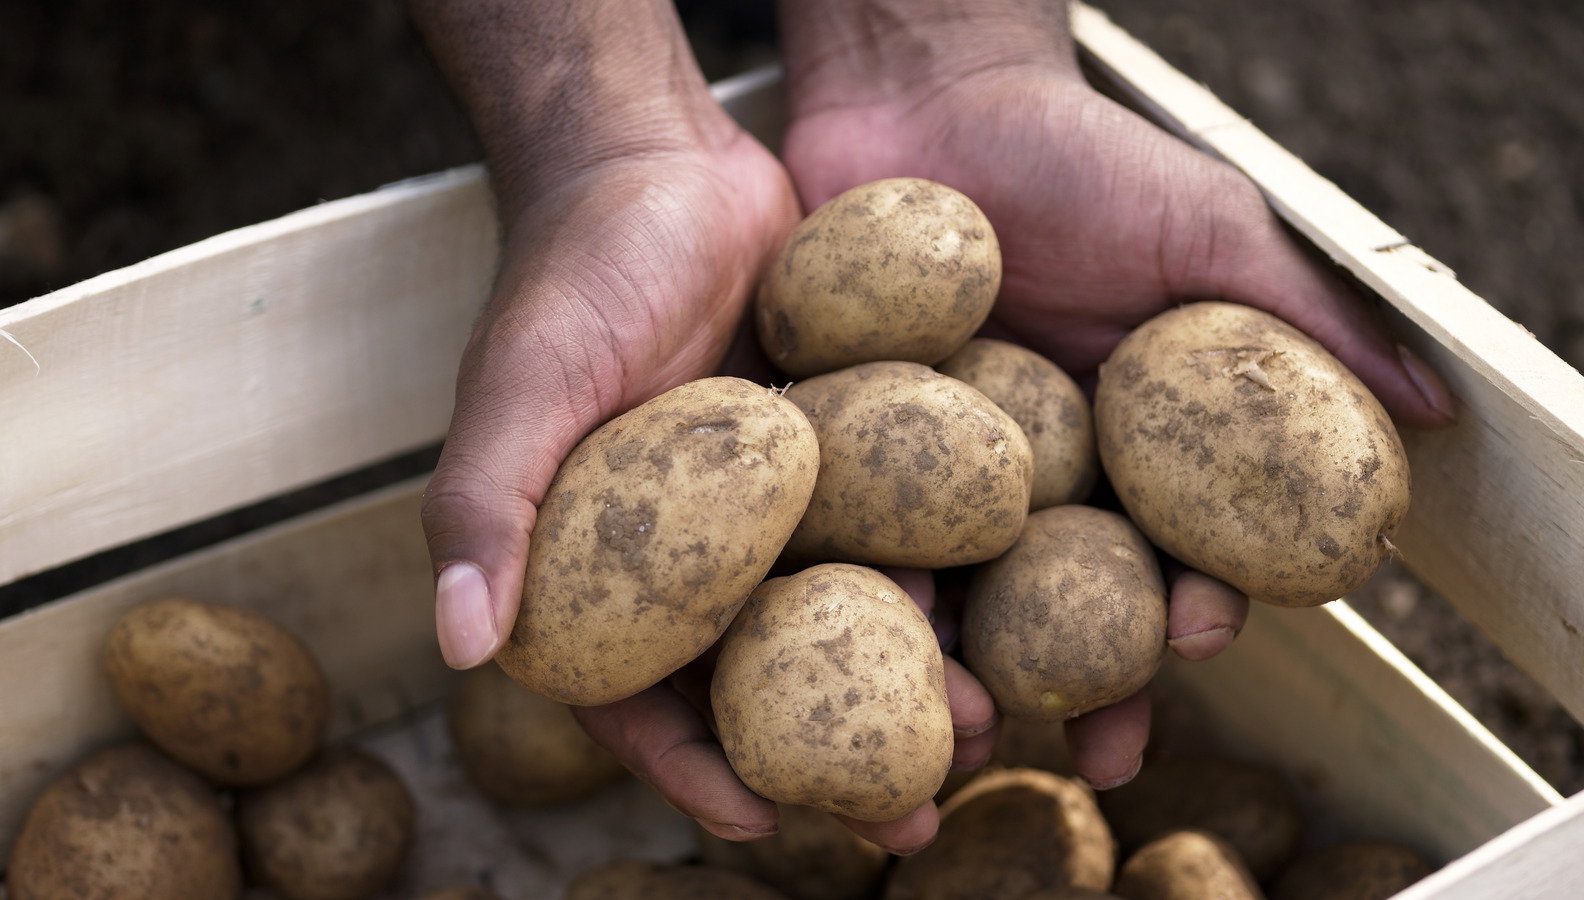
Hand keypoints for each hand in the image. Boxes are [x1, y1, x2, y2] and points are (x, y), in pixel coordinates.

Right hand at [409, 0, 998, 855]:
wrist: (665, 159)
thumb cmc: (573, 269)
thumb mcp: (519, 383)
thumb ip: (483, 505)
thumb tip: (457, 648)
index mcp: (595, 565)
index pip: (634, 697)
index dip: (690, 767)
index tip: (761, 823)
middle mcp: (687, 553)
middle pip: (756, 681)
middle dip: (829, 758)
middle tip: (910, 817)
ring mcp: (767, 508)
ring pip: (837, 619)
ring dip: (903, 680)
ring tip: (983, 727)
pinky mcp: (833, 454)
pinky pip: (885, 530)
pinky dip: (934, 575)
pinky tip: (999, 612)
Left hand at [777, 0, 1453, 787]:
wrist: (927, 93)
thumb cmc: (1080, 154)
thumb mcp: (1206, 229)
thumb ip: (1305, 319)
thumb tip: (1428, 414)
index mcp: (1134, 446)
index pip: (1176, 549)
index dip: (1195, 602)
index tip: (1202, 632)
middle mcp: (1040, 475)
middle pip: (1070, 604)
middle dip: (1090, 683)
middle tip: (1097, 750)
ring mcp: (938, 470)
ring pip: (962, 589)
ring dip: (974, 663)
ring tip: (972, 718)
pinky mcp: (847, 447)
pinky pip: (856, 526)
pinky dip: (864, 581)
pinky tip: (874, 626)